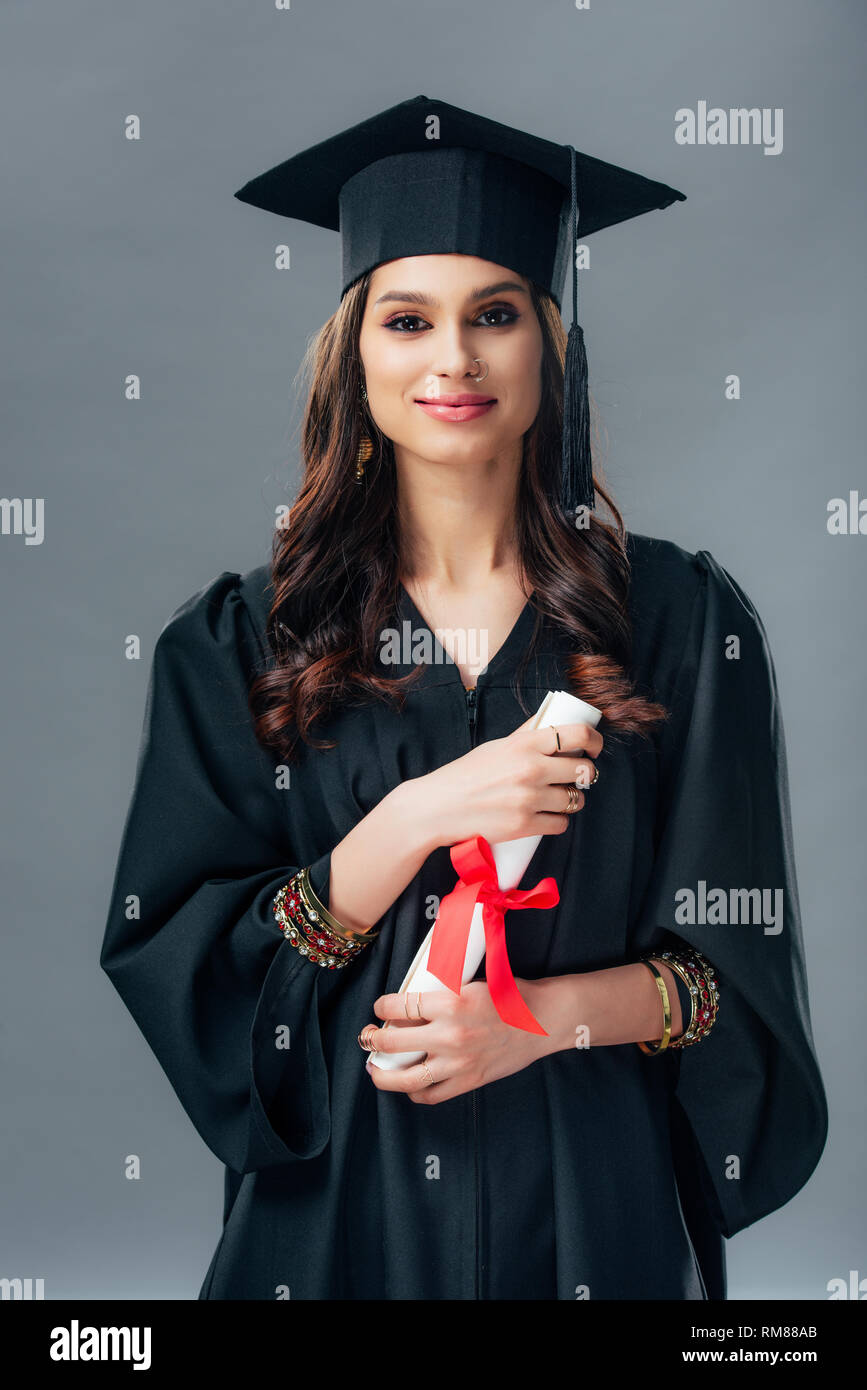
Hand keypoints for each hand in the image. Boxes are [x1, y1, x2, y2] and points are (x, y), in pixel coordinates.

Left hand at [360, 982, 554, 1104]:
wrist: (542, 1021)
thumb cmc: (509, 997)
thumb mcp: (469, 983)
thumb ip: (440, 993)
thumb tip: (408, 1004)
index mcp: (450, 1002)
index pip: (399, 1006)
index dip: (381, 1007)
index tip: (379, 1008)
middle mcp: (450, 1034)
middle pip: (392, 1042)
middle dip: (372, 1040)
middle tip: (367, 1037)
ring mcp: (459, 1062)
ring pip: (407, 1078)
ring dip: (383, 1075)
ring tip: (374, 1068)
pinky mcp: (469, 1080)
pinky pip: (432, 1094)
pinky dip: (414, 1092)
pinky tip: (408, 1085)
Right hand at [413, 718, 602, 850]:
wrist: (437, 807)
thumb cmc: (464, 775)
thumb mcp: (496, 747)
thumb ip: (526, 735)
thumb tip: (550, 720)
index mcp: (523, 744)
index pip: (576, 734)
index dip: (595, 740)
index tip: (594, 748)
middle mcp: (530, 769)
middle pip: (583, 770)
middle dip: (585, 775)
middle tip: (576, 777)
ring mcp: (529, 798)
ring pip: (576, 799)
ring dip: (572, 799)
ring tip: (557, 798)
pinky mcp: (524, 825)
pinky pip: (561, 823)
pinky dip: (558, 820)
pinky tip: (546, 815)